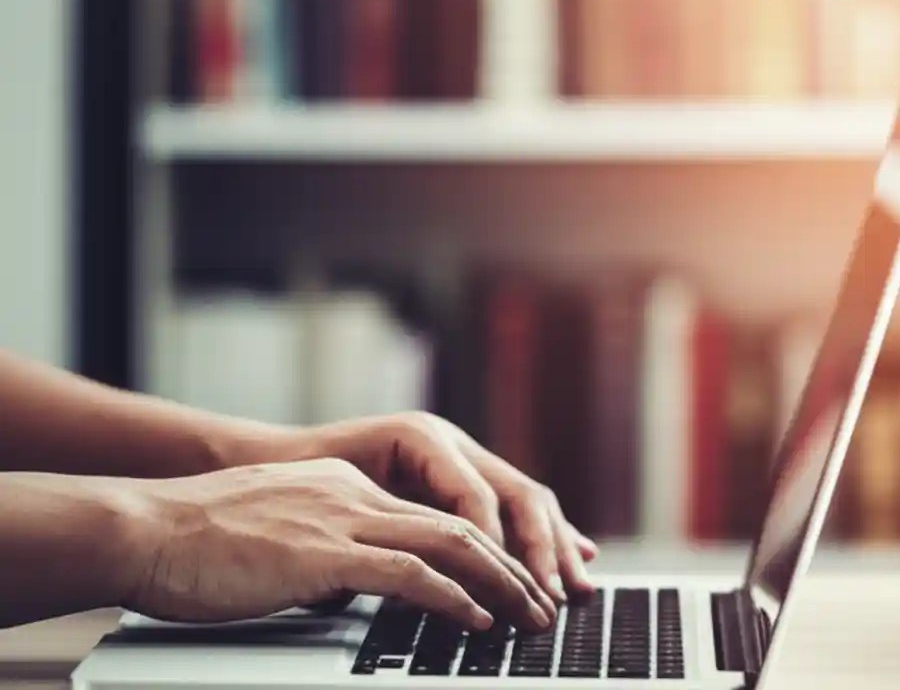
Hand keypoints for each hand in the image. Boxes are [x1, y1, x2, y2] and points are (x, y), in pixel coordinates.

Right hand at [114, 458, 557, 629]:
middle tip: (547, 597)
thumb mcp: (280, 537)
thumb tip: (358, 592)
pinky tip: (475, 619)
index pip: (436, 513)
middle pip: (460, 522)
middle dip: (513, 563)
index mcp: (347, 486)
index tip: (519, 574)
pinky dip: (453, 596)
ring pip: (450, 542)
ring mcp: (343, 518)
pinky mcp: (325, 551)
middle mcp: (356, 493)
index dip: (487, 544)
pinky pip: (410, 572)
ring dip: (499, 581)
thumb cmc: (199, 542)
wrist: (146, 530)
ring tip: (530, 613)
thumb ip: (328, 554)